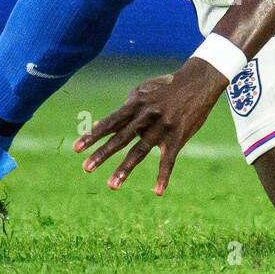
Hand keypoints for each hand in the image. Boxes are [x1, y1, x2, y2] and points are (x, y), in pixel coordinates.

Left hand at [74, 59, 226, 194]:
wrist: (198, 81)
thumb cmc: (165, 87)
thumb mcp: (142, 93)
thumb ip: (123, 110)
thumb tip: (99, 124)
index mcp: (136, 104)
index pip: (110, 122)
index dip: (93, 135)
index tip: (76, 149)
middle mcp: (147, 116)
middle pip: (121, 138)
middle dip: (102, 153)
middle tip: (86, 168)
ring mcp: (163, 127)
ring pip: (141, 151)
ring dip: (125, 169)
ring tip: (112, 185)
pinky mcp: (178, 137)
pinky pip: (169, 160)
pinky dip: (163, 176)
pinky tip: (158, 192)